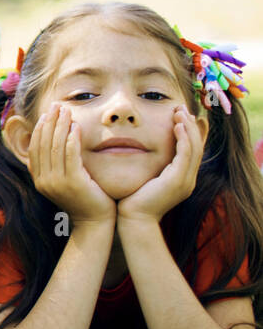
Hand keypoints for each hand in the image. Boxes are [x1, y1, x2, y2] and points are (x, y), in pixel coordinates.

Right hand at [26, 104, 114, 229]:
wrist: (96, 223)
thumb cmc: (85, 200)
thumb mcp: (65, 181)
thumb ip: (57, 165)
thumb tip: (55, 144)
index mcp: (39, 180)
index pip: (34, 148)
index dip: (40, 129)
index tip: (47, 113)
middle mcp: (44, 181)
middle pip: (43, 144)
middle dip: (49, 122)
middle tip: (56, 105)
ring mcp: (57, 182)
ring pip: (55, 147)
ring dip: (60, 126)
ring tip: (67, 111)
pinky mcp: (73, 182)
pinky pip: (70, 155)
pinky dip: (72, 138)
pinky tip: (76, 126)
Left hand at [117, 106, 202, 223]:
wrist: (133, 220)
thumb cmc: (133, 200)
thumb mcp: (145, 179)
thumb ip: (149, 166)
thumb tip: (138, 150)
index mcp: (181, 178)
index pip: (191, 150)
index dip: (189, 131)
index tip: (180, 115)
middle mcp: (187, 179)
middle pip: (196, 146)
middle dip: (190, 125)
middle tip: (181, 108)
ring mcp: (185, 180)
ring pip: (194, 147)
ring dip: (187, 127)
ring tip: (179, 112)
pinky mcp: (178, 180)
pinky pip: (185, 154)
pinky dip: (183, 138)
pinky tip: (177, 125)